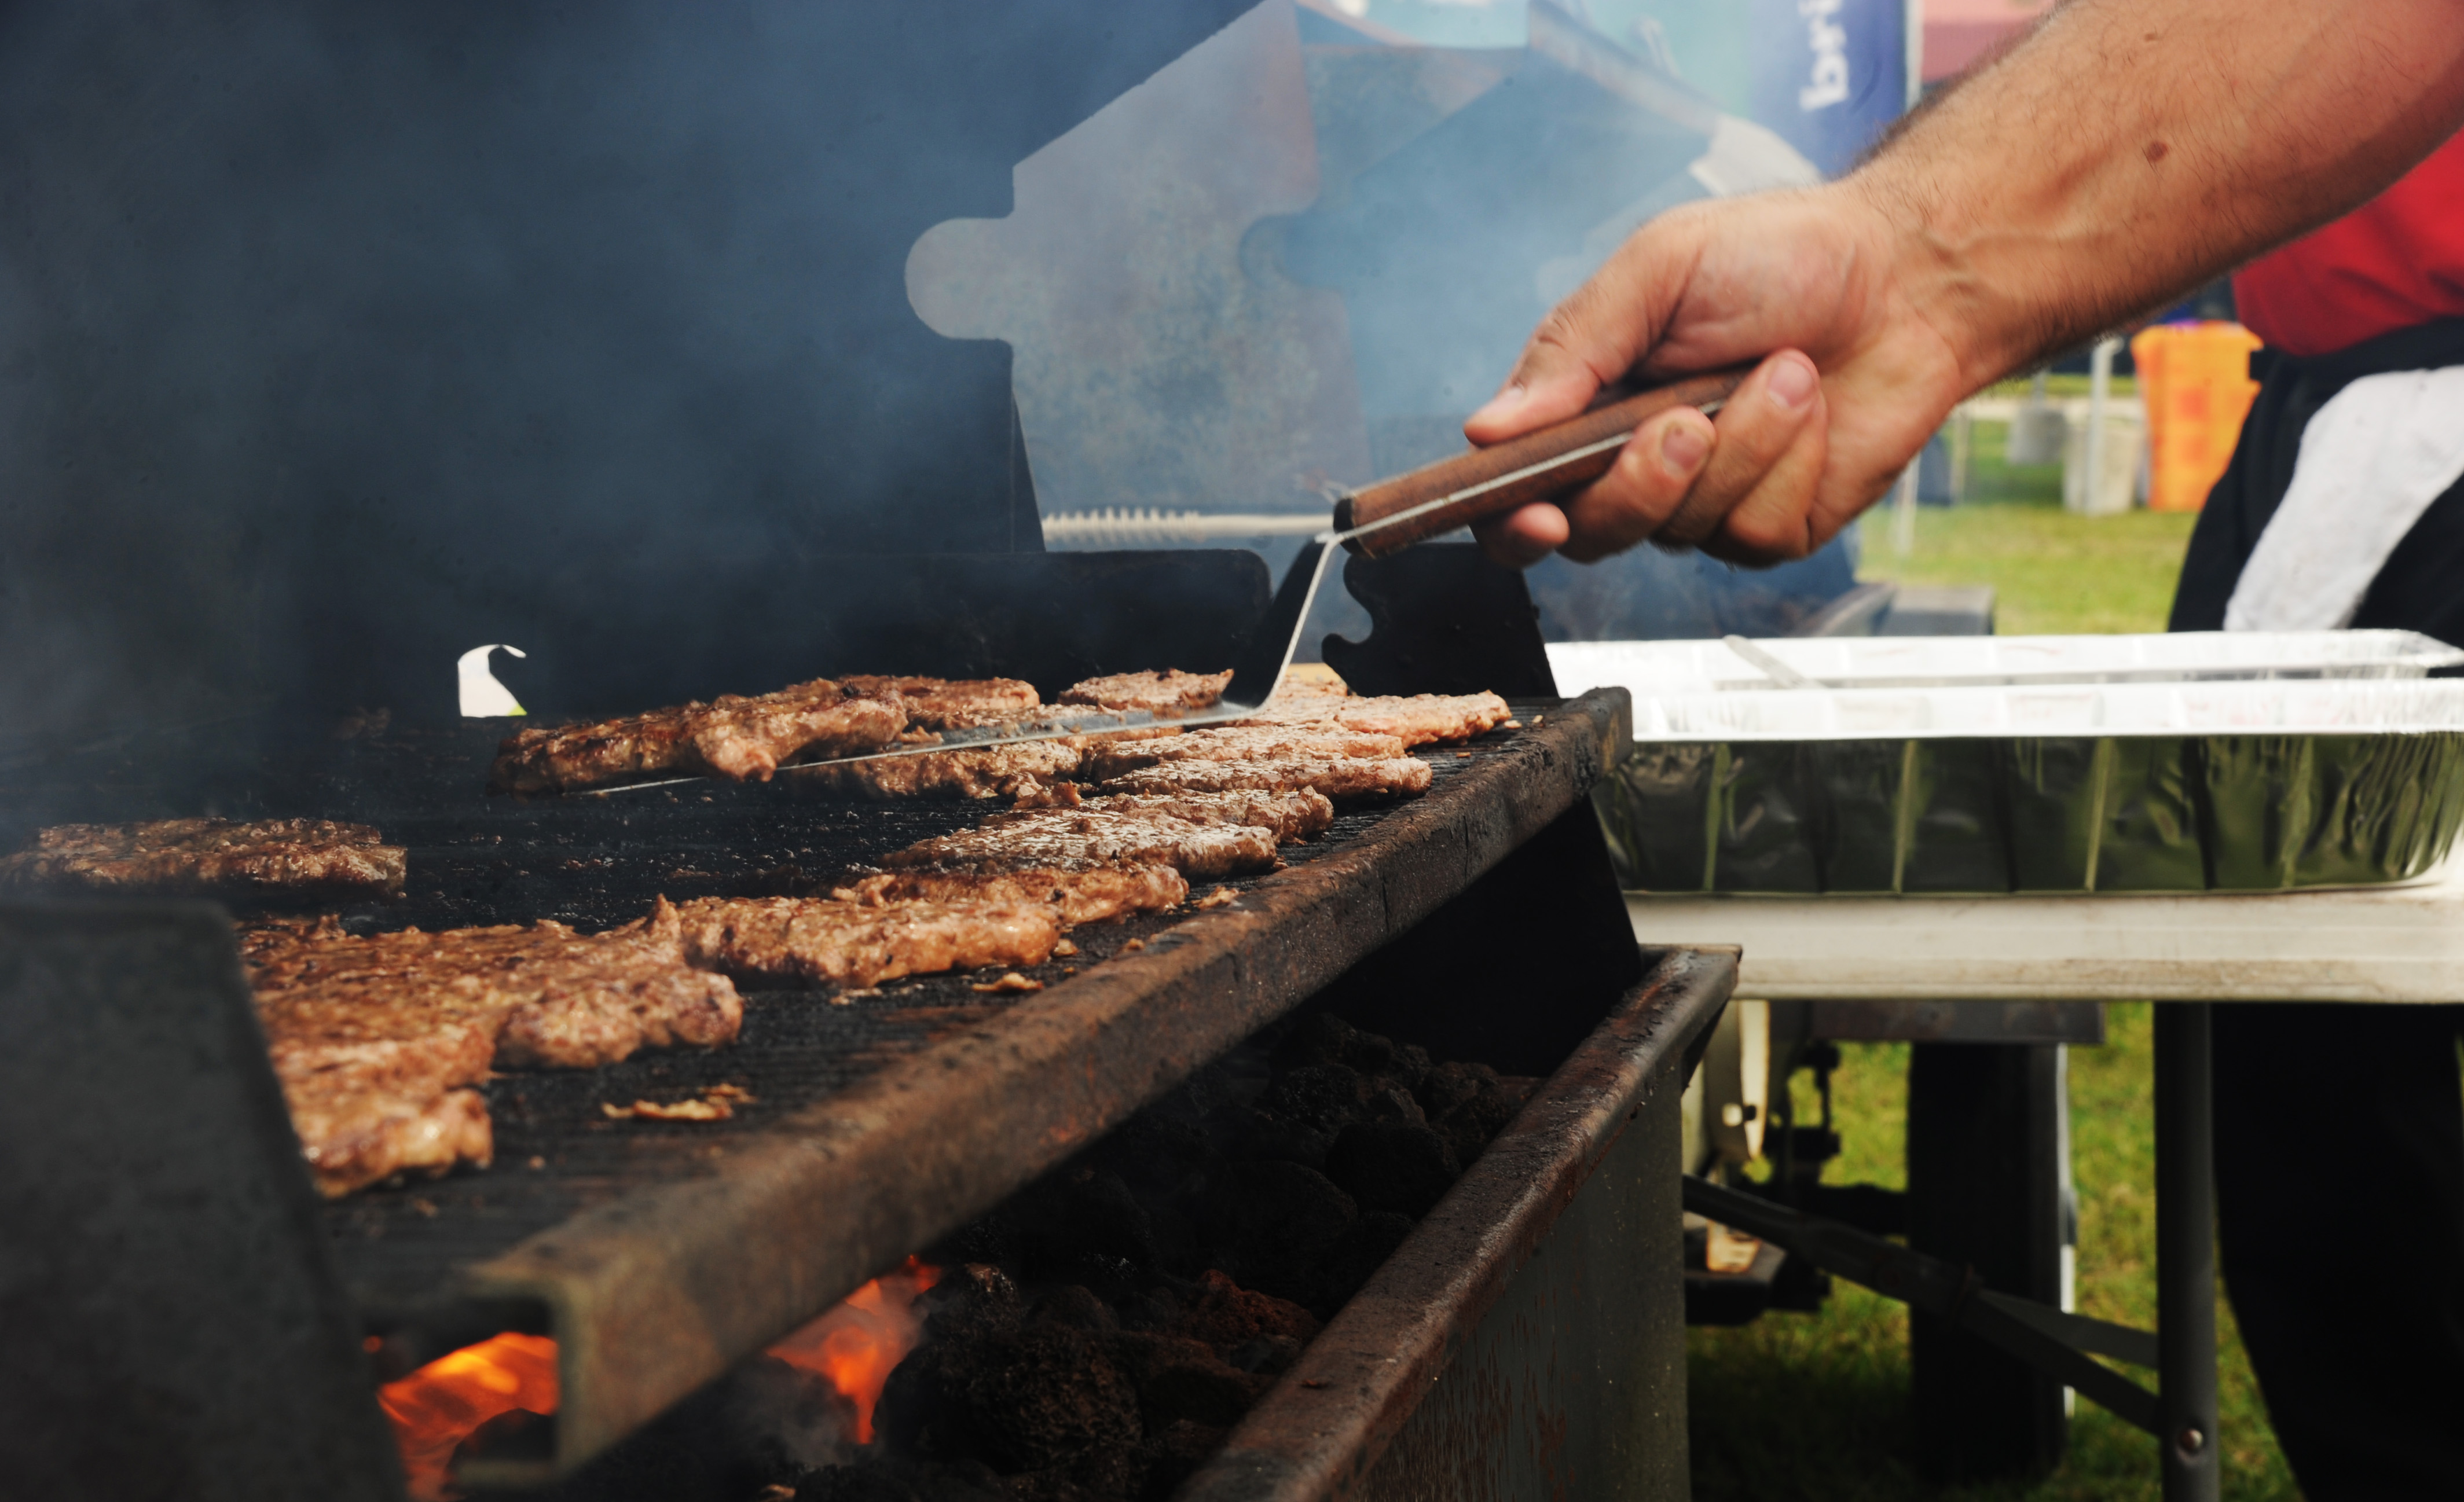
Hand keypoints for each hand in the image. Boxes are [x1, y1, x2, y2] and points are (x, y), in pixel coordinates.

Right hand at [1464, 182, 1970, 566]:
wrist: (1908, 275)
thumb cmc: (1780, 255)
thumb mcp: (1657, 269)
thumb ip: (1571, 348)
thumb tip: (1488, 428)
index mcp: (1587, 403)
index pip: (1515, 492)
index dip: (1512, 520)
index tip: (1538, 517)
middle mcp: (1636, 463)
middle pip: (1592, 531)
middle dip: (1639, 482)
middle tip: (1685, 420)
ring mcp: (1704, 503)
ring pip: (1677, 530)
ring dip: (1737, 447)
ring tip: (1784, 373)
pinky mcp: (1771, 527)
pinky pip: (1749, 534)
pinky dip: (1786, 464)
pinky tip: (1812, 412)